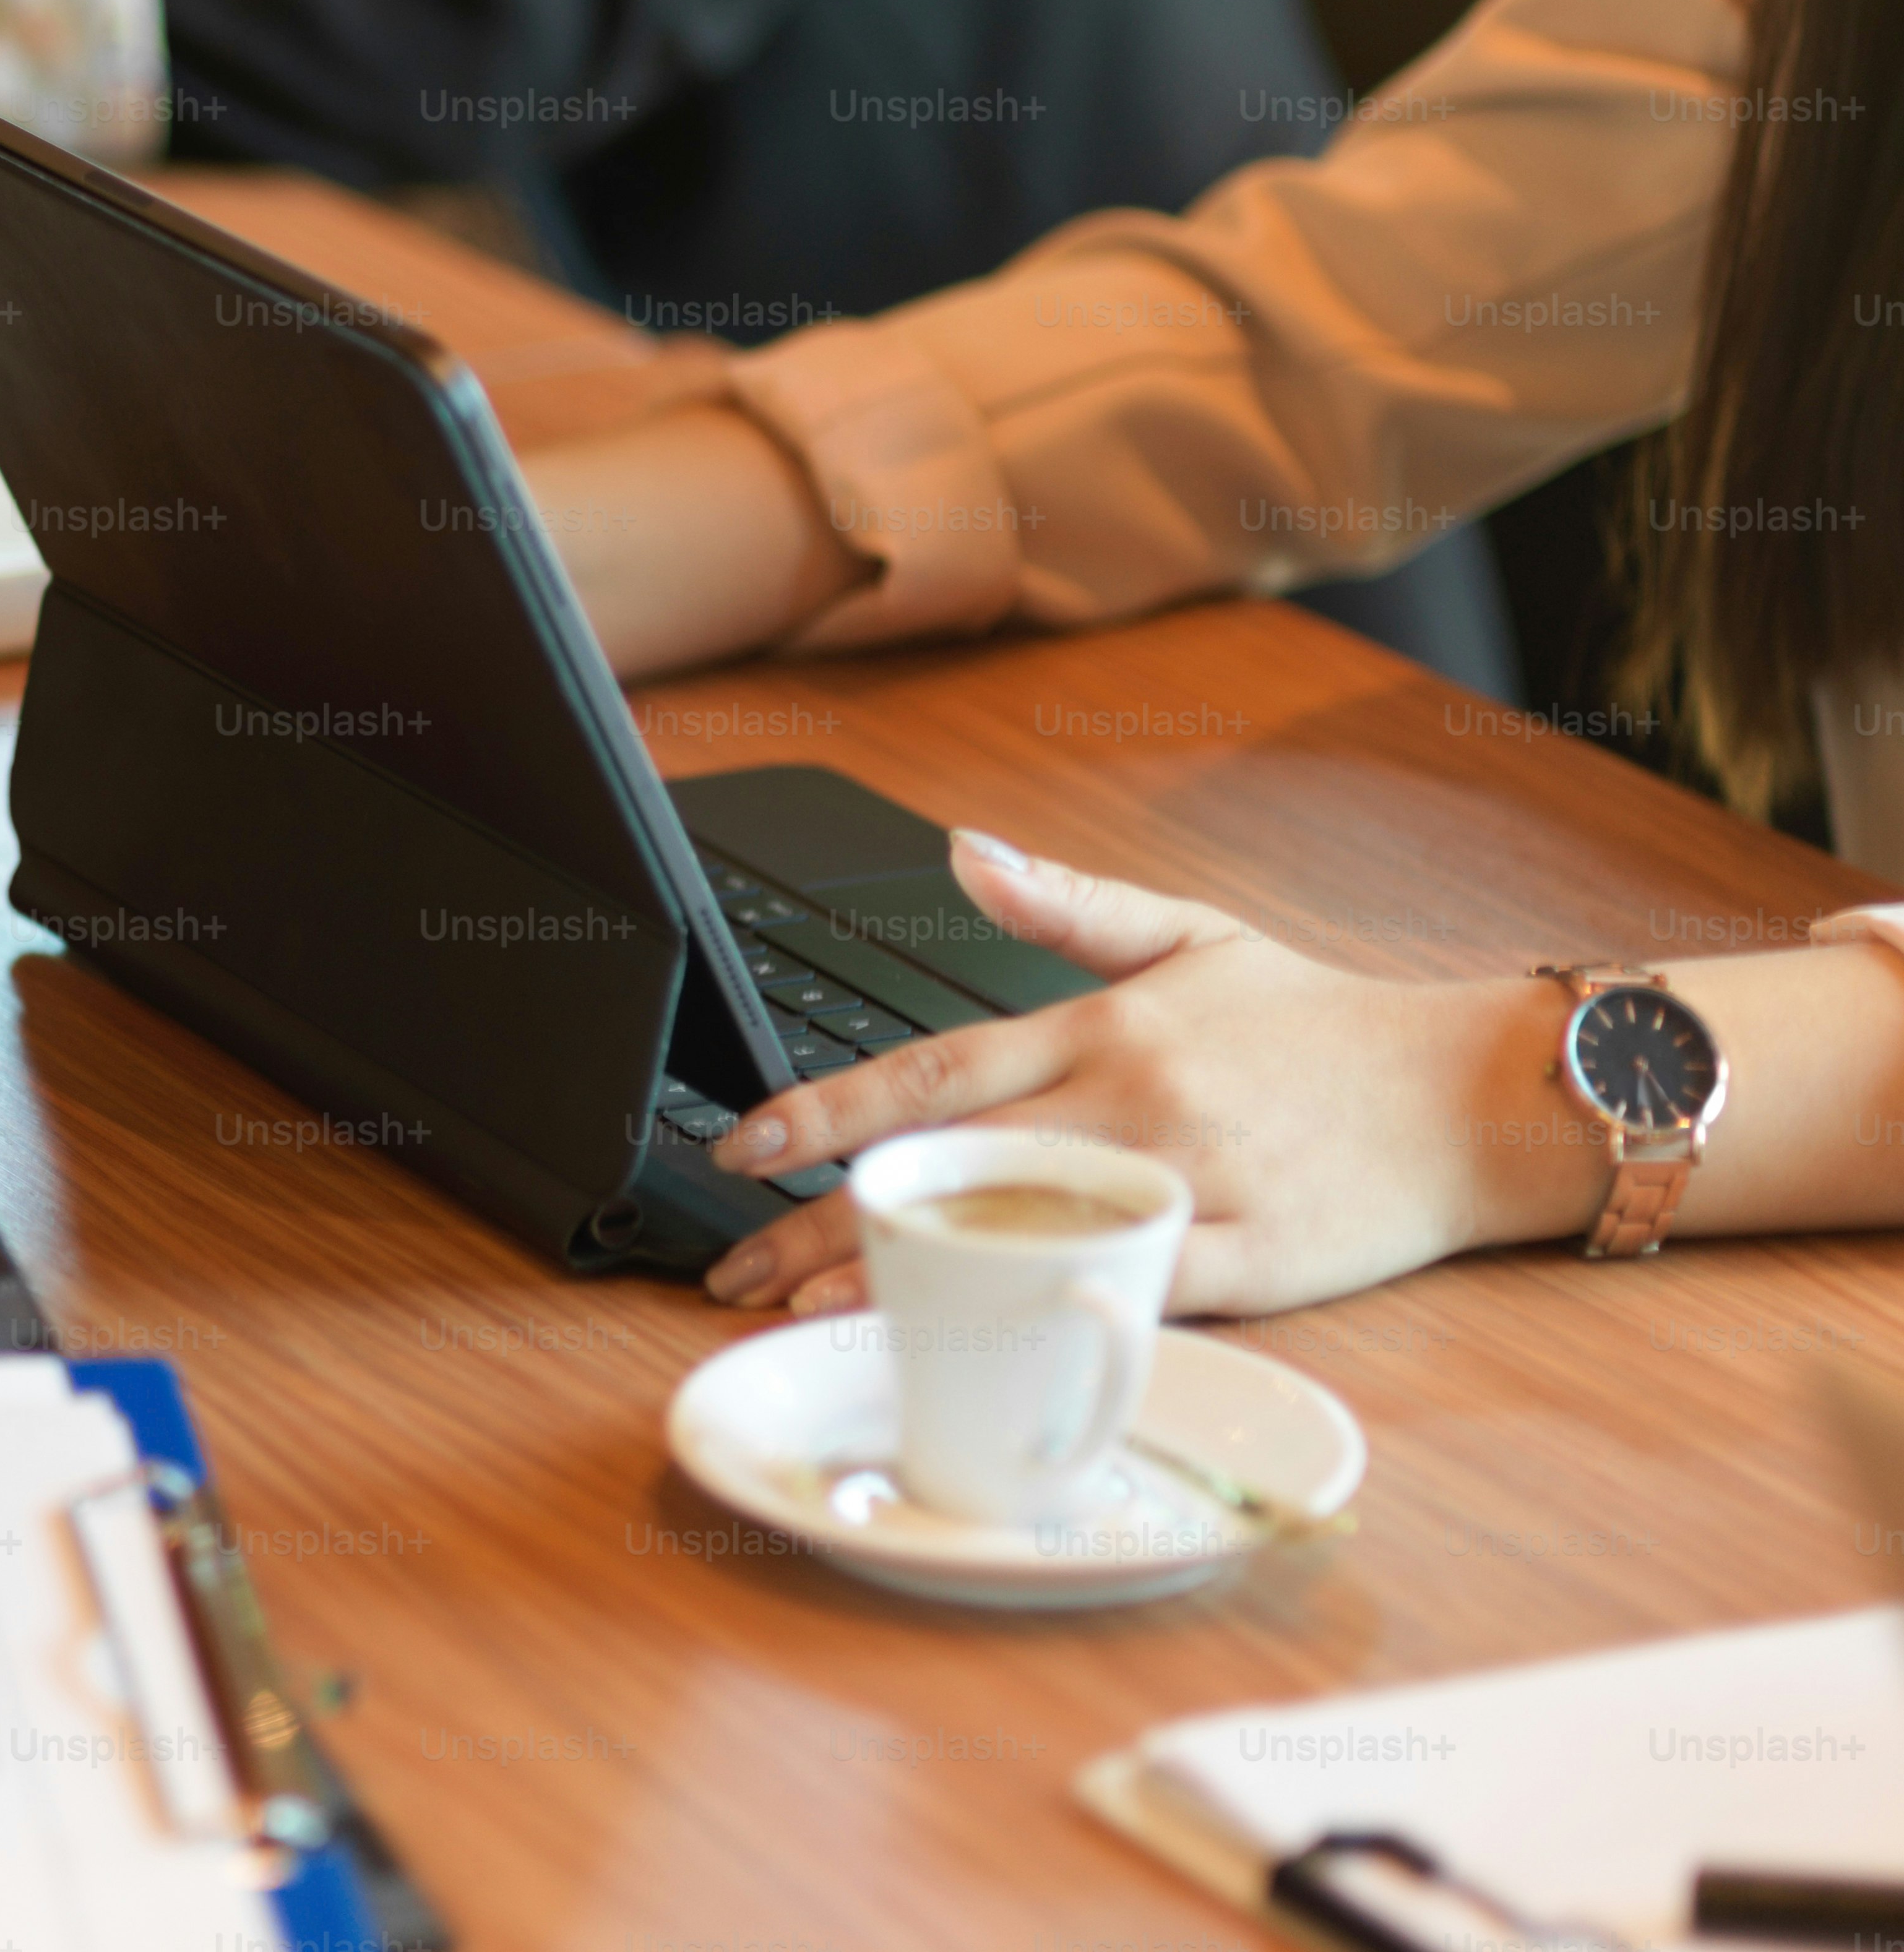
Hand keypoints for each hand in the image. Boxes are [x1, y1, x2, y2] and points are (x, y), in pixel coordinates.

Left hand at [699, 832, 1587, 1318]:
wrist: (1470, 1091)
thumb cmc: (1318, 1024)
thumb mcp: (1190, 934)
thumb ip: (1065, 903)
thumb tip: (961, 849)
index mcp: (1107, 1030)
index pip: (932, 1070)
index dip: (825, 1111)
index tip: (740, 1148)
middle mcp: (1133, 1105)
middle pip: (947, 1165)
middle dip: (825, 1219)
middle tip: (729, 1266)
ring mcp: (1191, 1184)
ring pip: (1019, 1235)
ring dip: (905, 1279)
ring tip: (802, 1312)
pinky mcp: (1252, 1260)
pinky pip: (1130, 1297)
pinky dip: (1043, 1322)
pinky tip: (970, 1349)